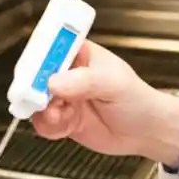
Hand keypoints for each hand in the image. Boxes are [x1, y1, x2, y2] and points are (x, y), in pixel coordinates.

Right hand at [32, 41, 178, 168]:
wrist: (145, 132)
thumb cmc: (137, 99)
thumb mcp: (114, 83)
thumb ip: (85, 81)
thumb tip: (54, 82)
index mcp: (79, 53)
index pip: (50, 46)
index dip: (38, 56)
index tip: (34, 70)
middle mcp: (67, 74)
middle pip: (35, 74)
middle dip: (34, 88)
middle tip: (42, 99)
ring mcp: (62, 97)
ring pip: (35, 101)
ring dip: (42, 111)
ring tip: (60, 116)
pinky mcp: (62, 118)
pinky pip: (42, 122)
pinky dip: (49, 127)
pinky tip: (65, 127)